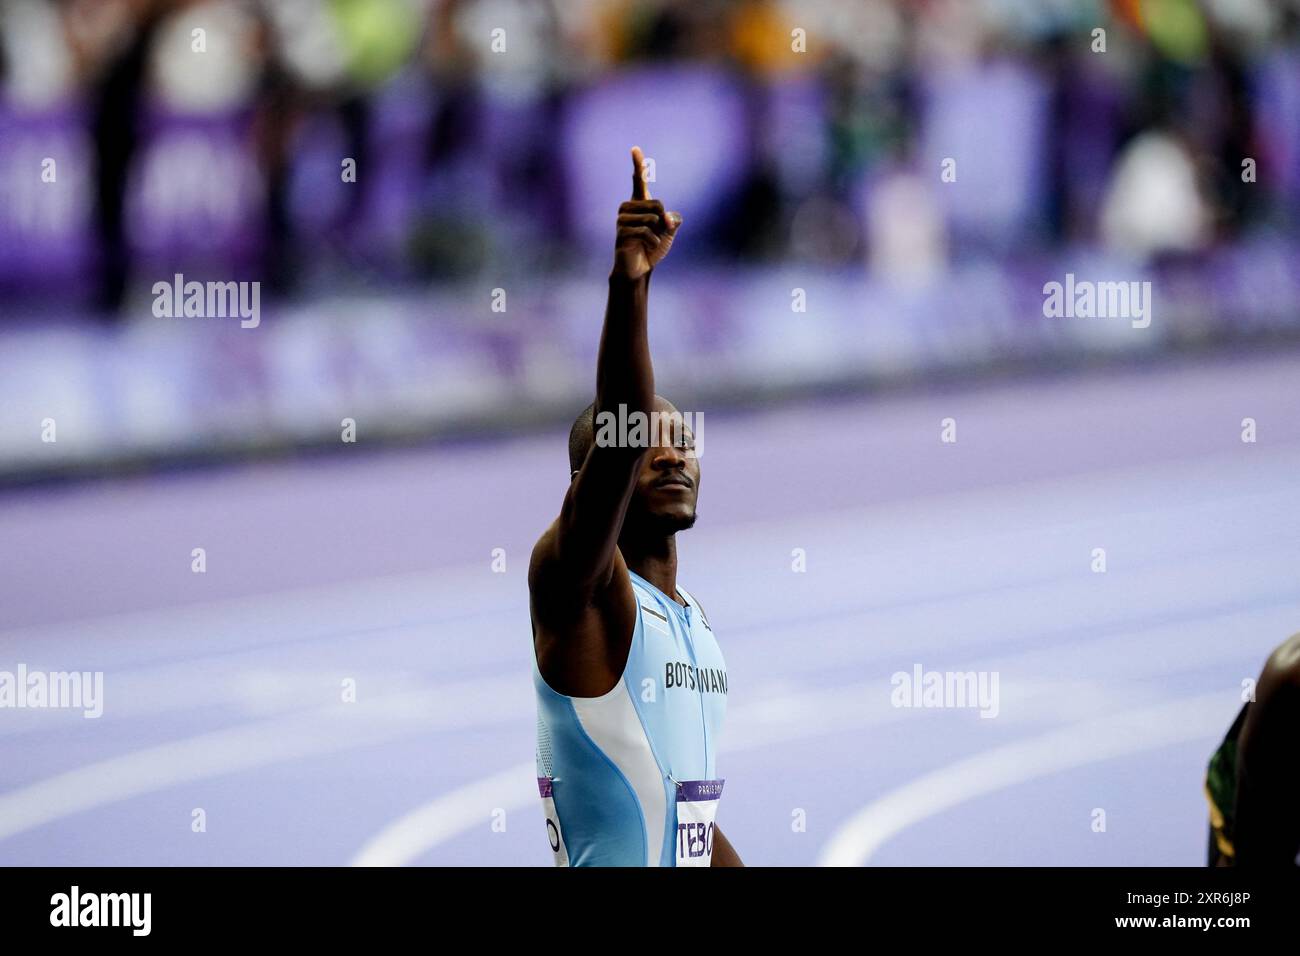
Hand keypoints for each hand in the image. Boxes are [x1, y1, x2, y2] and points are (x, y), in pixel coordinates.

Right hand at [612, 146, 681, 279]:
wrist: (641, 267)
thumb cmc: (653, 246)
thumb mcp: (669, 230)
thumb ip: (673, 219)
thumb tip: (668, 218)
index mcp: (639, 203)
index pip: (638, 180)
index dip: (638, 165)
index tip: (635, 149)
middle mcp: (628, 207)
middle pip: (657, 204)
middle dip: (664, 220)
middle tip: (660, 233)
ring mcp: (622, 220)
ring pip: (652, 218)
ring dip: (658, 233)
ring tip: (651, 241)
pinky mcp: (621, 233)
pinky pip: (646, 232)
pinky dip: (654, 242)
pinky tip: (649, 247)